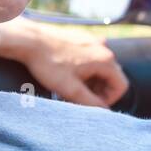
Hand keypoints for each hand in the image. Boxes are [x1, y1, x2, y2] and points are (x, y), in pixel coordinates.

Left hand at [0, 17, 129, 107]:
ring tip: (72, 87)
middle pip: (112, 76)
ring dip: (91, 80)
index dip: (109, 100)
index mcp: (105, 59)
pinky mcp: (82, 37)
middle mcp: (103, 47)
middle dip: (99, 91)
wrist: (29, 40)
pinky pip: (91, 57)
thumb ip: (91, 103)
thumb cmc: (48, 64)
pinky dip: (85, 69)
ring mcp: (92, 40)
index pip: (121, 86)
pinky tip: (67, 74)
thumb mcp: (70, 89)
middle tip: (80, 98)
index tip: (92, 105)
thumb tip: (104, 112)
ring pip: (100, 67)